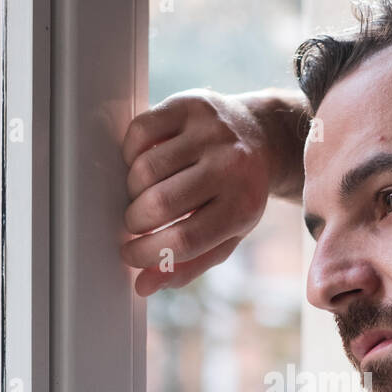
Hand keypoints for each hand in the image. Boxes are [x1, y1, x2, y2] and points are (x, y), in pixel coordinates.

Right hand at [121, 89, 271, 295]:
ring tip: (141, 195)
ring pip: (144, 169)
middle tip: (134, 224)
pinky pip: (139, 132)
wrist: (262, 137)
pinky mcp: (190, 105)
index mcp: (242, 207)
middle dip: (134, 222)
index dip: (147, 253)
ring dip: (132, 190)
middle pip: (160, 204)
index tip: (129, 255)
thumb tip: (143, 286)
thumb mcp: (225, 236)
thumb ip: (188, 264)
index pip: (184, 240)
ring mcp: (210, 132)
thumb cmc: (237, 195)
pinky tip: (142, 163)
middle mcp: (230, 166)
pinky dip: (131, 154)